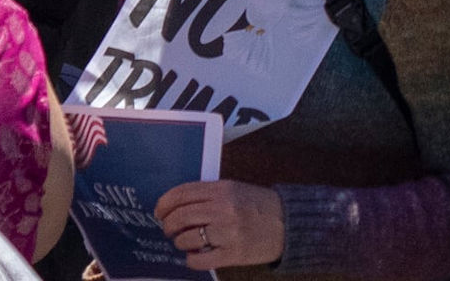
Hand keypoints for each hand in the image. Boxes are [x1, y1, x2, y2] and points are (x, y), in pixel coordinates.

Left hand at [154, 178, 288, 271]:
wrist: (289, 223)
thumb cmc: (259, 206)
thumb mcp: (235, 190)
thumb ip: (208, 195)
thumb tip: (176, 207)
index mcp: (223, 189)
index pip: (182, 194)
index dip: (164, 204)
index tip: (159, 212)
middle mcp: (223, 209)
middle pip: (180, 217)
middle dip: (168, 225)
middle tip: (169, 230)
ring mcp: (228, 232)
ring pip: (186, 239)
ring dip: (180, 242)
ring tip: (185, 242)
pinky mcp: (232, 253)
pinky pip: (199, 260)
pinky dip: (191, 259)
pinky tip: (195, 256)